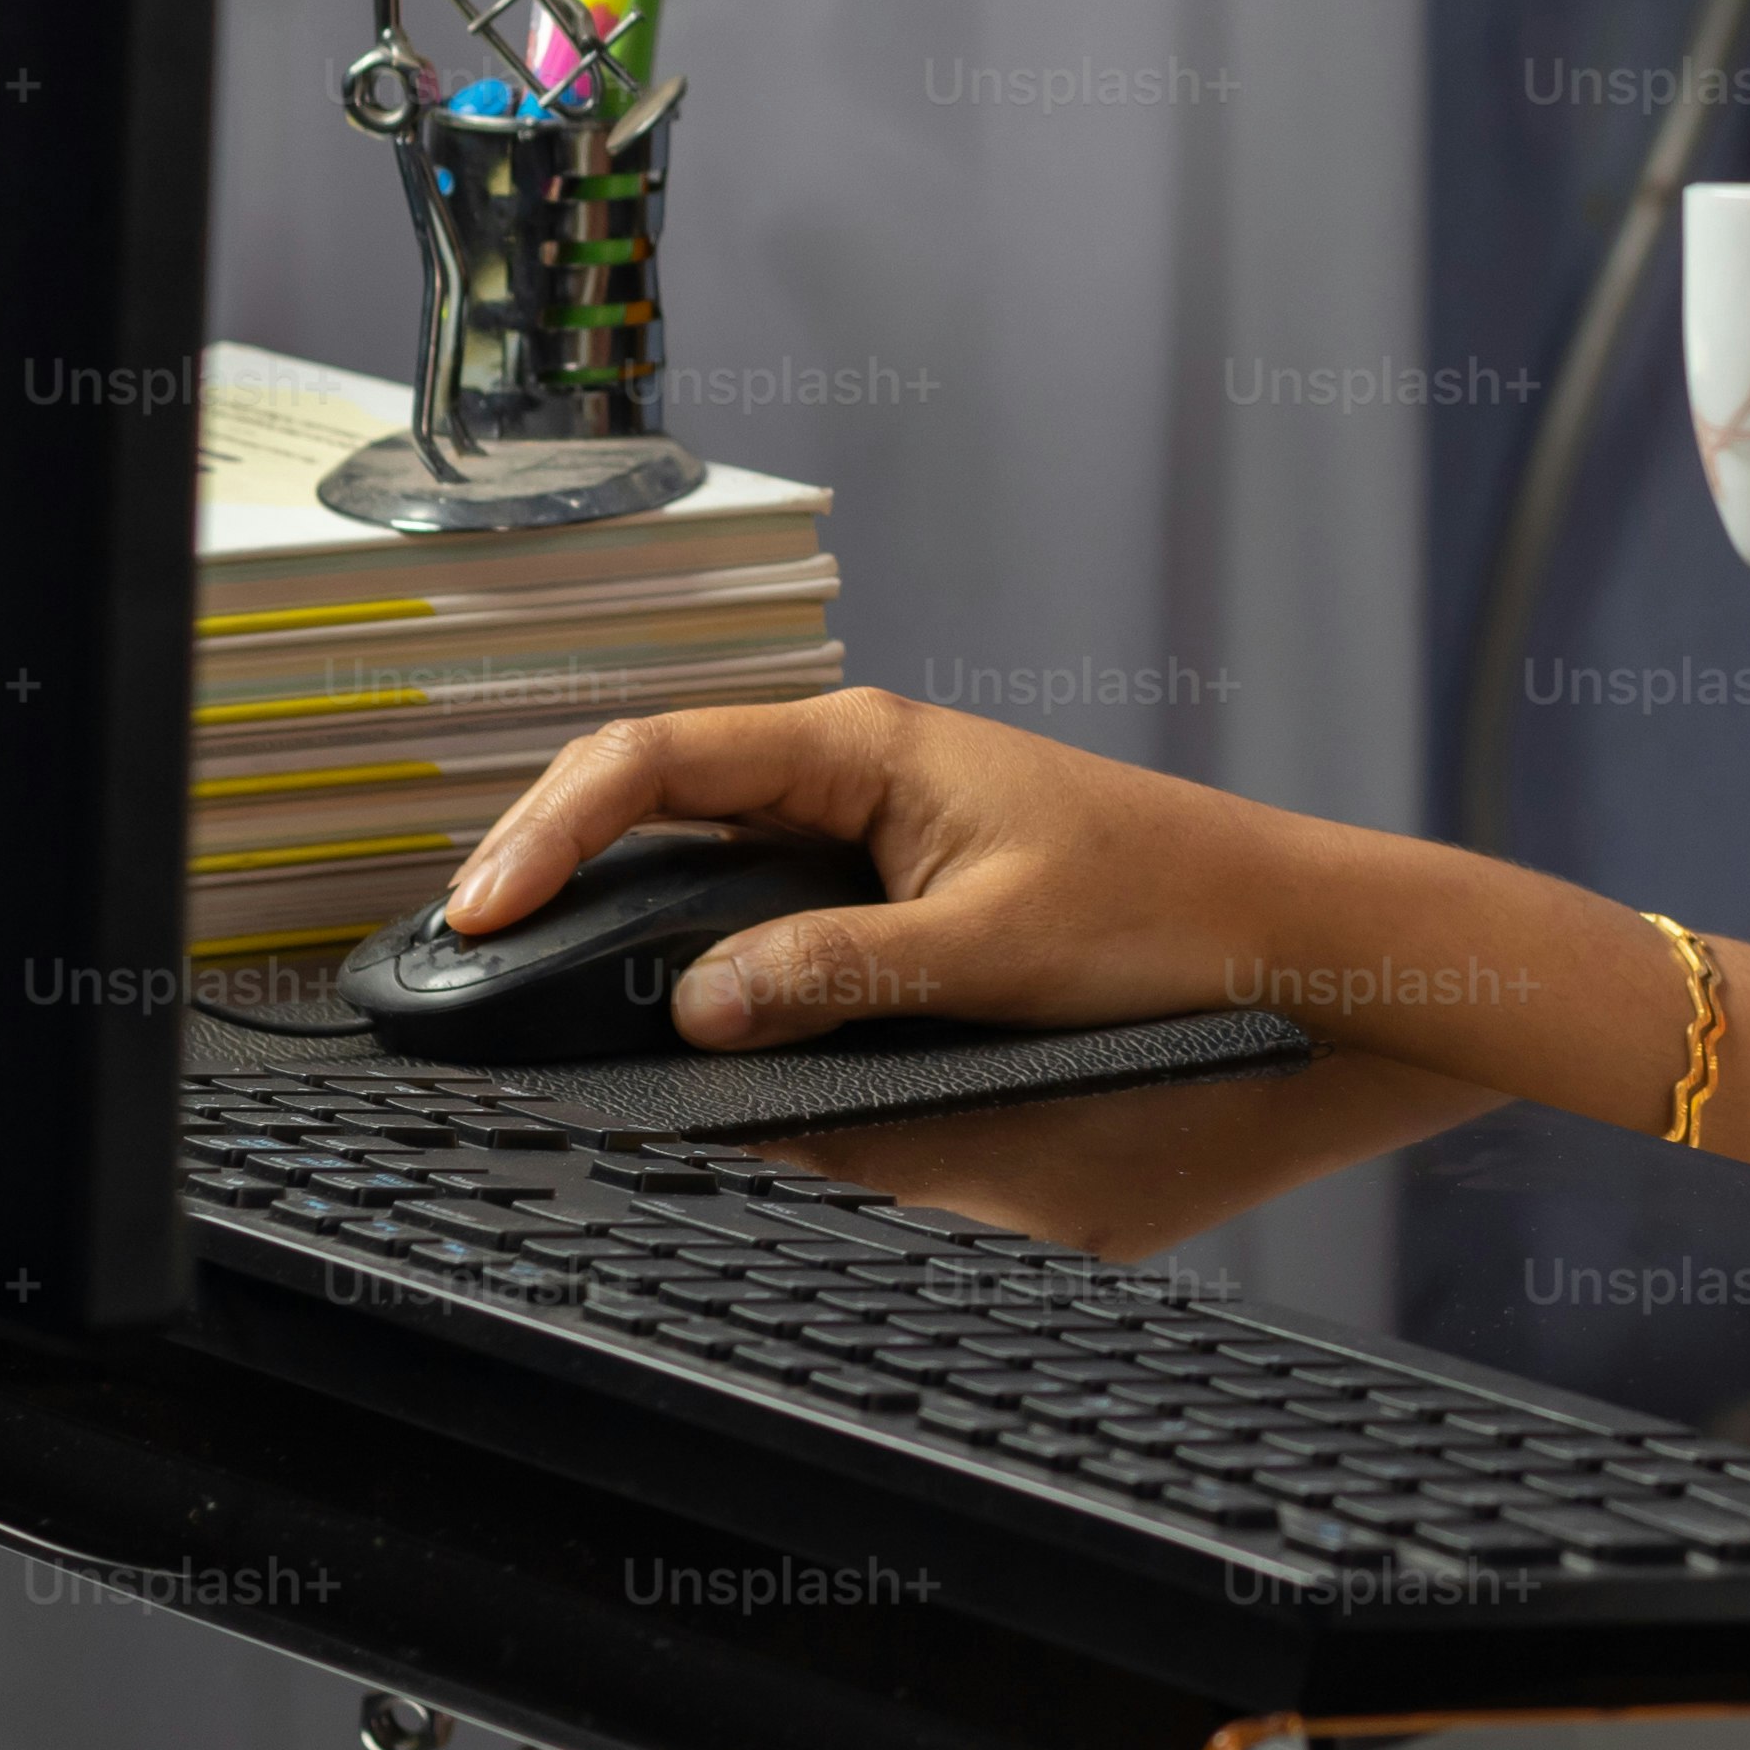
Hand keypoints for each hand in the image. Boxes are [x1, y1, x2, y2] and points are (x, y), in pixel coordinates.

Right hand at [441, 689, 1302, 1048]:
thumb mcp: (991, 950)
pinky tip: (648, 993)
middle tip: (466, 954)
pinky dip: (688, 937)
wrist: (1283, 927)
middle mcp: (859, 767)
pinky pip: (759, 895)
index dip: (550, 828)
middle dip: (551, 857)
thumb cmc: (1166, 910)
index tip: (482, 911)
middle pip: (656, 789)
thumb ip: (838, 973)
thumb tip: (695, 1005)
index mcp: (870, 745)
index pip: (660, 755)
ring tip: (521, 973)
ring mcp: (874, 823)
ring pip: (701, 846)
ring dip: (611, 899)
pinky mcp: (896, 882)